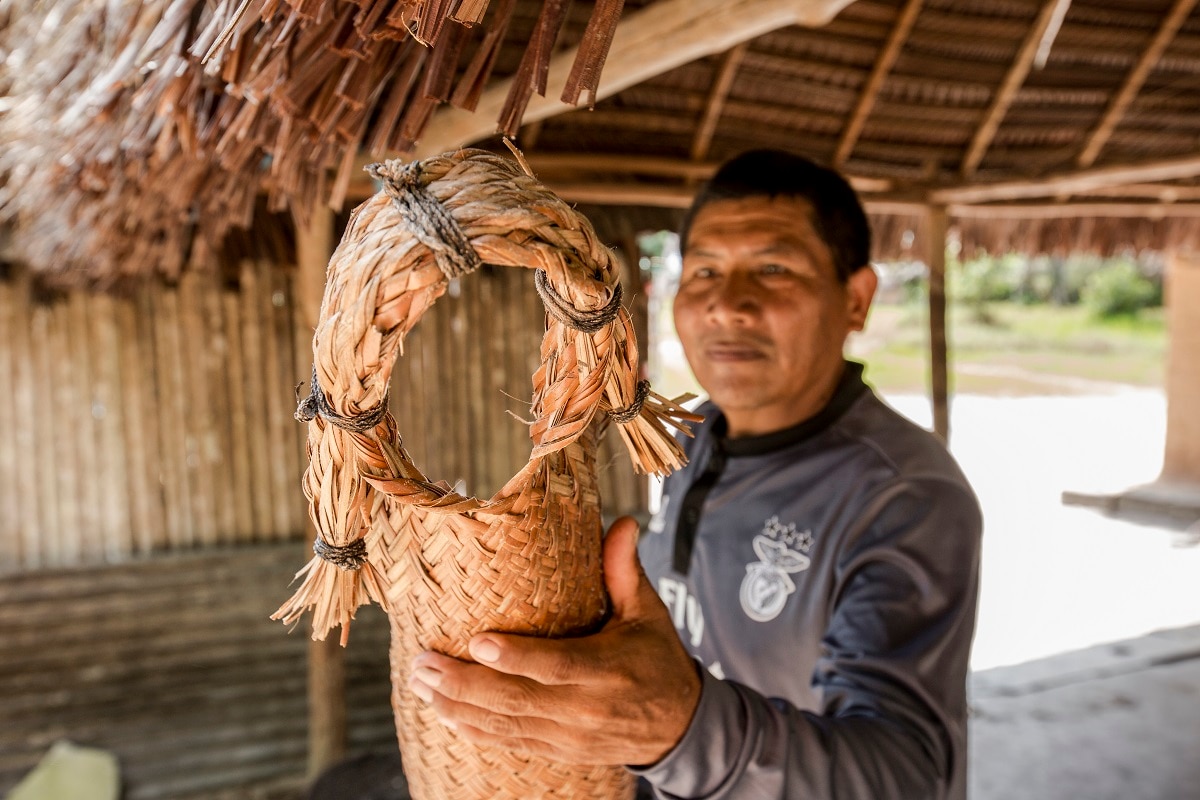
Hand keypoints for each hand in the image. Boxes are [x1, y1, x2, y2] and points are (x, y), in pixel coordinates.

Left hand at [408, 516, 701, 765]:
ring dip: (458, 707)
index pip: (557, 667)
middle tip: (423, 663)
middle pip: (518, 701)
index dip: (516, 658)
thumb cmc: (658, 659)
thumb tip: (622, 520)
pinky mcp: (559, 751)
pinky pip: (510, 744)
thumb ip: (626, 570)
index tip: (477, 641)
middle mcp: (587, 710)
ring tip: (421, 683)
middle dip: (464, 684)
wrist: (680, 726)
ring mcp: (570, 737)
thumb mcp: (648, 613)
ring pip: (506, 726)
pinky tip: (444, 711)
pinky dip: (474, 730)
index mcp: (610, 672)